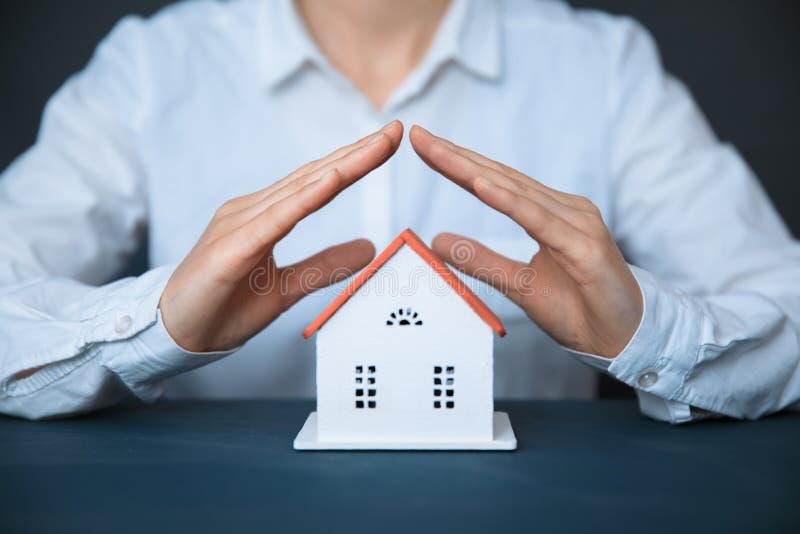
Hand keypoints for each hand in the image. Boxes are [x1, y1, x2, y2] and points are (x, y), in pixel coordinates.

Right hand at [159, 121, 403, 351]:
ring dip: (342, 166)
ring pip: (300, 190)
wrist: (174, 335)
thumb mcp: (287, 288)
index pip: (317, 182)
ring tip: (378, 145)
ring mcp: (240, 224)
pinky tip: (332, 181)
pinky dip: (305, 199)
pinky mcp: (232, 247)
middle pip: (314, 176)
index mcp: (265, 216)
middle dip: (358, 152)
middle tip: (396, 130)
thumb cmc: (222, 308)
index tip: (388, 141)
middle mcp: (253, 210)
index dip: (354, 161)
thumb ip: (324, 266)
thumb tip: (368, 248)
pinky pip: (276, 220)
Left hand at [410, 125, 641, 357]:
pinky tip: (481, 186)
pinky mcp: (585, 248)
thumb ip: (480, 260)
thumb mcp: (516, 283)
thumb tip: (437, 240)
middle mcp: (564, 210)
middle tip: (417, 134)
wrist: (624, 338)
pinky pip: (540, 221)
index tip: (422, 144)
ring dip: (474, 170)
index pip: (495, 182)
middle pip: (500, 177)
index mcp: (548, 214)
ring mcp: (577, 224)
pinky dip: (509, 203)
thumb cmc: (578, 307)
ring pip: (516, 193)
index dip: (457, 162)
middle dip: (456, 155)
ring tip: (439, 152)